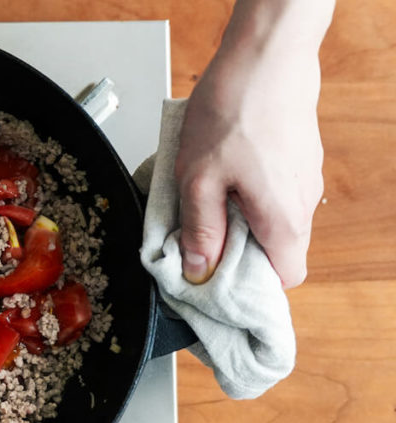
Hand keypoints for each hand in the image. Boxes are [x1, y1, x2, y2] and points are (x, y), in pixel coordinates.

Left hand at [175, 0, 333, 288]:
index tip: (213, 278)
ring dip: (240, 223)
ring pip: (273, 223)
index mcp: (283, 219)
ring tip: (206, 203)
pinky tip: (221, 178)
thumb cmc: (235, 111)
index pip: (284, 279)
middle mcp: (303, 204)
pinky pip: (274, 196)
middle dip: (237, 254)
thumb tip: (199, 270)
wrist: (265, 56)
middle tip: (200, 240)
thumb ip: (201, 229)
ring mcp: (304, 180)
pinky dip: (248, 198)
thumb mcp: (199, 178)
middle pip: (277, 253)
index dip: (248, 285)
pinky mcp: (297, 160)